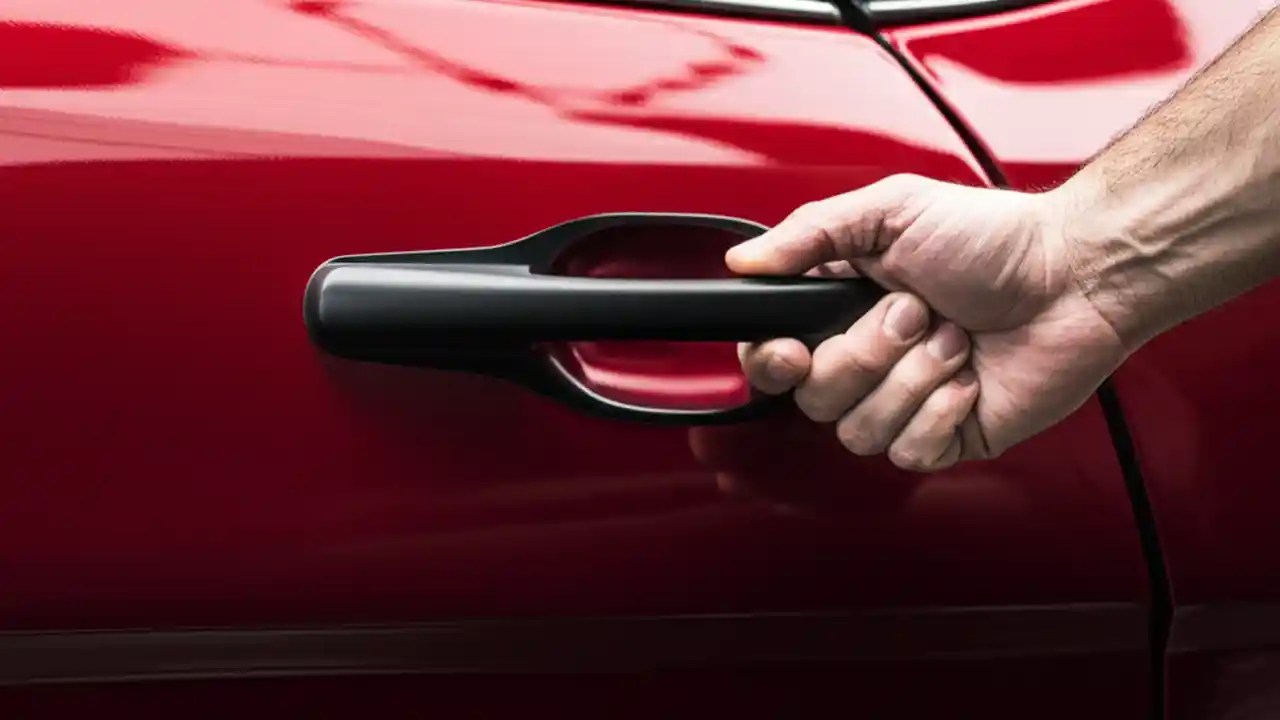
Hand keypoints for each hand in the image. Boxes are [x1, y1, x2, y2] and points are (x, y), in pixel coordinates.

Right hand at [728, 174, 1124, 470]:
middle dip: (867, 354)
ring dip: (912, 380)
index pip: (772, 358)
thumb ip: (809, 233)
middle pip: (814, 399)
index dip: (771, 362)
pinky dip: (941, 412)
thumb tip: (743, 261)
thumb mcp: (891, 210)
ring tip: (955, 338)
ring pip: (859, 432)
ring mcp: (905, 402)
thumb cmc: (994, 238)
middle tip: (916, 312)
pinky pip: (910, 453)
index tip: (793, 348)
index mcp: (841, 309)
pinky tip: (971, 378)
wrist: (1076, 275)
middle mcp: (867, 360)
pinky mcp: (946, 436)